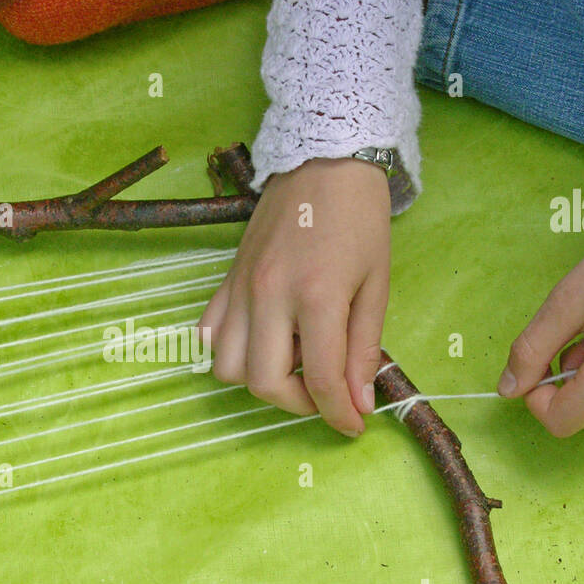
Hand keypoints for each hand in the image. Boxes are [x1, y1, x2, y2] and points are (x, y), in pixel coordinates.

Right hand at [198, 157, 391, 436]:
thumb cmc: (360, 218)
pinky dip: (231, 351)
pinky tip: (264, 339)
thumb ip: (364, 348)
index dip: (340, 414)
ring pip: (227, 367)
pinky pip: (208, 334)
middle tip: (326, 392)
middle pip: (264, 383)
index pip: (321, 380)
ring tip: (295, 360)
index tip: (353, 426)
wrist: (324, 158)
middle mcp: (269, 296)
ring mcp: (240, 288)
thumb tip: (359, 404)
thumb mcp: (376, 284)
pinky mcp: (226, 279)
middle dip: (298, 403)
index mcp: (316, 295)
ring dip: (261, 379)